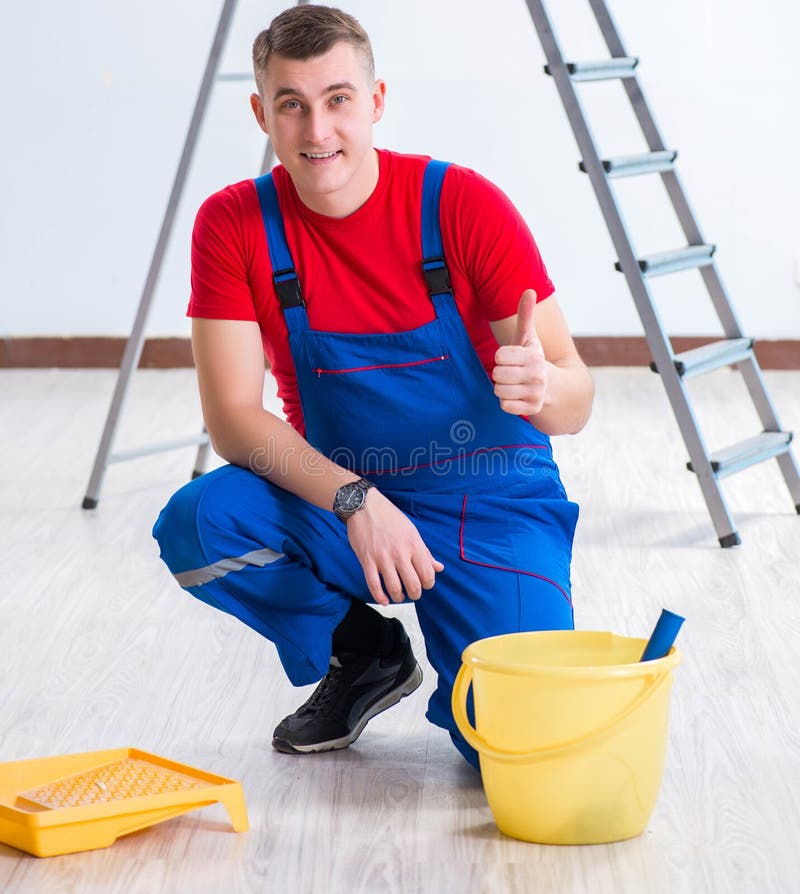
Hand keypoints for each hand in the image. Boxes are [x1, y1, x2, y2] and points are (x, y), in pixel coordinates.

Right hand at [346, 489, 443, 605]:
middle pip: (413, 585)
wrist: (365, 506)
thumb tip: (439, 568)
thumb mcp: (412, 531)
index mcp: (414, 545)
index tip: (424, 584)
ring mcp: (382, 558)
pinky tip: (384, 601)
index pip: (428, 574)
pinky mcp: (367, 561)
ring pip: (394, 588)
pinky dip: (380, 597)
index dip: (428, 584)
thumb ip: (425, 552)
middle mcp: (400, 553)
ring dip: (399, 597)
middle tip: (413, 593)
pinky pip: (374, 585)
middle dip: (415, 594)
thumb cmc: (390, 517)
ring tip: (399, 595)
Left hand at [492, 289, 548, 415]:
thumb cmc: (533, 359)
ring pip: (499, 391)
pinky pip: (504, 406)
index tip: (510, 358)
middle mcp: (537, 375)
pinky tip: (517, 396)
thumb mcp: (529, 338)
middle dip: (500, 373)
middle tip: (511, 373)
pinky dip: (507, 402)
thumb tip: (529, 290)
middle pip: (497, 375)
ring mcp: (536, 394)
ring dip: (503, 388)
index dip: (501, 357)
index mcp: (534, 356)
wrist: (554, 388)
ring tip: (515, 384)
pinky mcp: (532, 409)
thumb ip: (526, 316)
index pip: (499, 356)